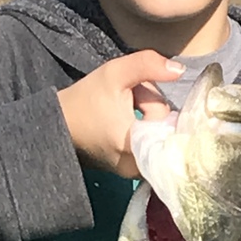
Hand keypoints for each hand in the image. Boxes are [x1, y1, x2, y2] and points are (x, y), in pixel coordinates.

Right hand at [57, 50, 184, 178]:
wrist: (59, 123)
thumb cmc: (86, 98)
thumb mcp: (115, 72)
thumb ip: (149, 65)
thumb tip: (181, 70)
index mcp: (133, 144)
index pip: (167, 121)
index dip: (156, 103)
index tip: (139, 94)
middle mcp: (136, 166)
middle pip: (164, 133)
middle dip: (152, 113)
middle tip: (129, 99)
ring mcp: (132, 174)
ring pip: (158, 142)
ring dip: (149, 124)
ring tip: (126, 112)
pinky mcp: (129, 176)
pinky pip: (150, 152)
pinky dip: (144, 137)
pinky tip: (127, 126)